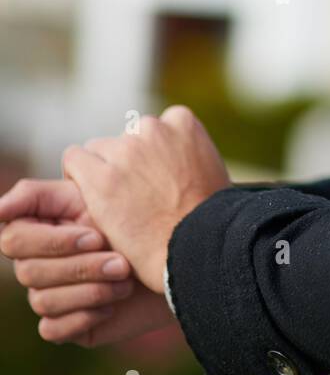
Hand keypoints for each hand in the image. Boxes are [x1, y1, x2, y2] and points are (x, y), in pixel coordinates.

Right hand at [0, 177, 139, 342]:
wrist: (173, 258)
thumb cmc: (134, 220)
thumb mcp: (92, 195)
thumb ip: (38, 194)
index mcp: (38, 230)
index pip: (13, 238)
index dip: (53, 240)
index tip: (95, 234)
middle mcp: (37, 264)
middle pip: (28, 271)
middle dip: (80, 266)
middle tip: (121, 261)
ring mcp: (49, 295)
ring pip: (42, 300)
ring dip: (91, 289)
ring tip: (126, 278)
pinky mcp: (65, 325)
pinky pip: (52, 329)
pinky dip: (85, 315)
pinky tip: (113, 304)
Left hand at [62, 104, 230, 293]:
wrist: (199, 250)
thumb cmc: (207, 222)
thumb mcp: (211, 174)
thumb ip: (188, 159)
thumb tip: (174, 166)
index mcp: (182, 124)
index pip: (150, 128)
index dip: (148, 156)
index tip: (150, 180)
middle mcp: (153, 129)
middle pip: (124, 139)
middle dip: (126, 164)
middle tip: (133, 199)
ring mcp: (126, 151)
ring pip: (98, 150)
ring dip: (102, 172)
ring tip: (114, 206)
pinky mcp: (100, 177)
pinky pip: (74, 160)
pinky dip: (77, 177)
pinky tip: (90, 201)